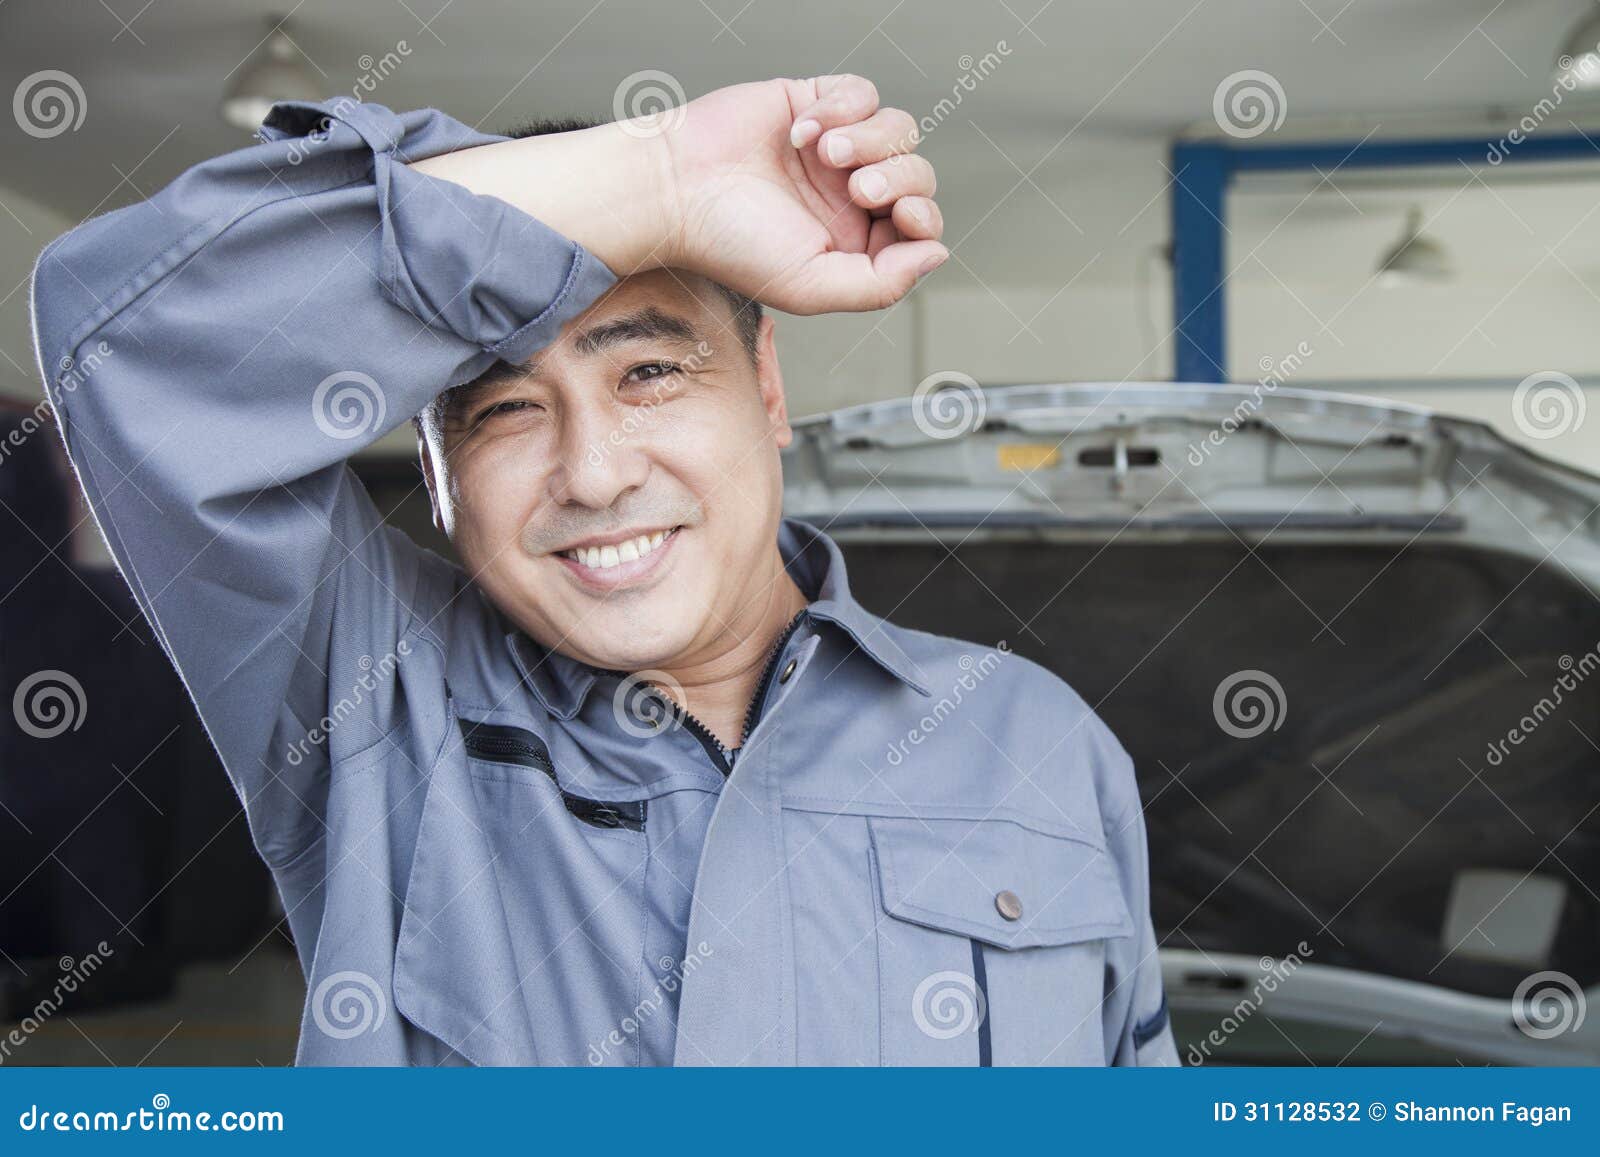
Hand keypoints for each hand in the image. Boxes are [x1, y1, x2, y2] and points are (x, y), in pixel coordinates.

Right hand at [656, 75, 946, 313]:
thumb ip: (881, 285)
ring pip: (898, 130)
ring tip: (826, 153)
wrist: (675, 189)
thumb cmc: (731, 243)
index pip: (920, 228)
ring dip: (872, 139)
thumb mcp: (812, 286)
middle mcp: (848, 197)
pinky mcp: (814, 103)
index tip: (901, 217)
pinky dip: (841, 107)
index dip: (924, 218)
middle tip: (856, 188)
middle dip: (898, 179)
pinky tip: (802, 130)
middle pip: (917, 176)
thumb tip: (938, 254)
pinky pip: (862, 92)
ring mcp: (835, 150)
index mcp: (853, 243)